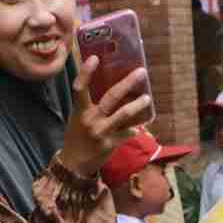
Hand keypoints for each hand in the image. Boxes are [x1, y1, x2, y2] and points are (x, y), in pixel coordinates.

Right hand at [57, 55, 153, 176]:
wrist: (75, 164)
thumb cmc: (77, 137)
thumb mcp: (77, 119)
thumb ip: (89, 106)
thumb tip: (108, 89)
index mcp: (80, 111)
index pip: (80, 88)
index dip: (86, 72)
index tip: (95, 58)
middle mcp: (91, 120)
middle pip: (111, 97)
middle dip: (128, 83)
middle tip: (141, 72)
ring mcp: (102, 132)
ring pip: (124, 114)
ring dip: (138, 105)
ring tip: (147, 98)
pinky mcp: (111, 144)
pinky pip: (127, 133)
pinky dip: (133, 129)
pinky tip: (137, 127)